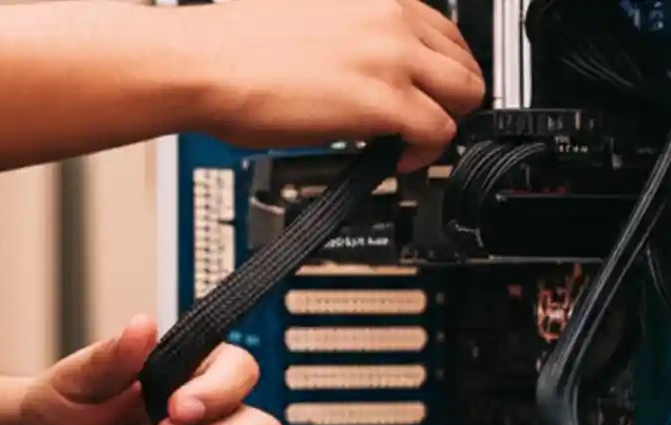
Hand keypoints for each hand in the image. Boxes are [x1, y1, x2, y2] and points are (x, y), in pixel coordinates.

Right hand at [171, 0, 485, 171]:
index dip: (438, 70)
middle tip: (426, 122)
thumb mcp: (307, 18)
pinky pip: (438, 131)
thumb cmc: (234, 47)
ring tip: (413, 144)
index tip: (425, 91)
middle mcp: (391, 18)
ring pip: (464, 94)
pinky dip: (426, 153)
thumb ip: (347, 35)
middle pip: (464, 61)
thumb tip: (358, 68)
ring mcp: (392, 58)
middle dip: (451, 99)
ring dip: (445, 124)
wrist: (206, 63)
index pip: (443, 31)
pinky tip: (400, 160)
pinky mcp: (384, 101)